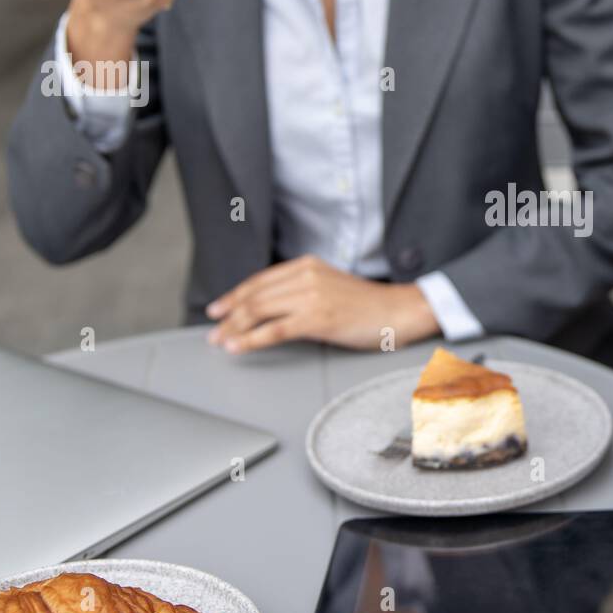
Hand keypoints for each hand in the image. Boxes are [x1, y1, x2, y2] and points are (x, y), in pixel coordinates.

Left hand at [205, 256, 440, 352]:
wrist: (399, 311)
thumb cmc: (370, 305)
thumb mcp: (331, 286)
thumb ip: (304, 290)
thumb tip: (274, 309)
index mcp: (307, 265)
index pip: (260, 280)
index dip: (235, 295)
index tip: (219, 308)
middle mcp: (306, 276)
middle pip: (255, 295)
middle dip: (229, 314)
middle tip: (213, 329)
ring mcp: (311, 296)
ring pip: (259, 312)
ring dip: (234, 328)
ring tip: (220, 341)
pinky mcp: (317, 318)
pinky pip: (275, 330)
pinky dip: (251, 340)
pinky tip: (239, 346)